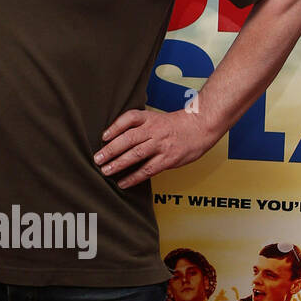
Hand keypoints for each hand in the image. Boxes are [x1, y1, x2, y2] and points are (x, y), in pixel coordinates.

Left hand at [93, 107, 215, 188]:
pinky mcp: (168, 159)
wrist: (202, 127)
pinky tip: (123, 182)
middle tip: (97, 159)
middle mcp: (154, 130)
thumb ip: (140, 127)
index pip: (130, 118)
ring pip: (136, 154)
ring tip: (105, 171)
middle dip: (111, 149)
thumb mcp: (157, 119)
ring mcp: (161, 145)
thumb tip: (116, 140)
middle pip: (129, 138)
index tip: (104, 136)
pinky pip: (148, 170)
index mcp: (150, 118)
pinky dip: (134, 177)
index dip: (115, 127)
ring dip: (119, 163)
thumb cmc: (178, 125)